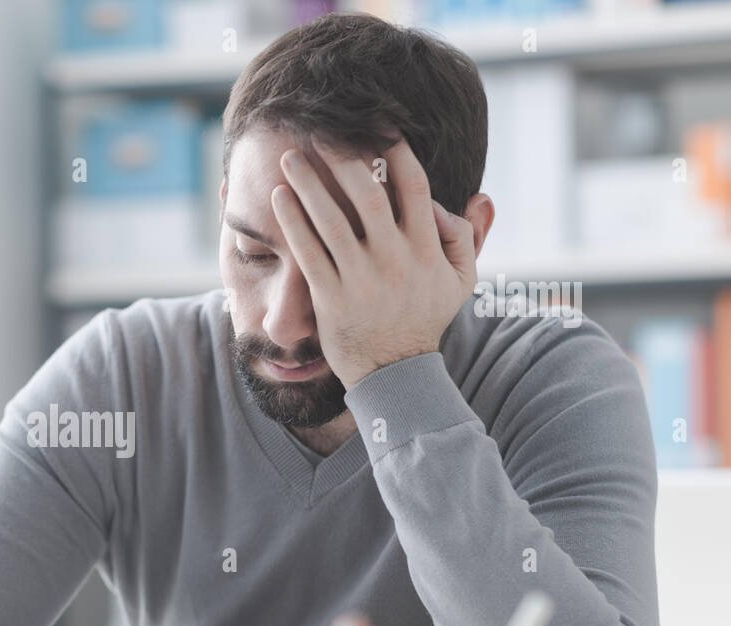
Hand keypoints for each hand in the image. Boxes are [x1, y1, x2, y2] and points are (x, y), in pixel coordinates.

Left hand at [270, 137, 476, 386]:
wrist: (394, 372)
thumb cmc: (424, 319)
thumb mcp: (461, 281)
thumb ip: (466, 237)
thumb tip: (476, 195)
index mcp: (426, 249)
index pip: (413, 186)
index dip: (395, 150)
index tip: (377, 123)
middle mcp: (394, 260)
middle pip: (367, 194)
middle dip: (343, 157)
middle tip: (321, 130)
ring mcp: (361, 279)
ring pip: (332, 220)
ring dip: (308, 183)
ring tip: (290, 156)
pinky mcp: (331, 297)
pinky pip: (308, 252)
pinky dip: (292, 222)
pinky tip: (279, 198)